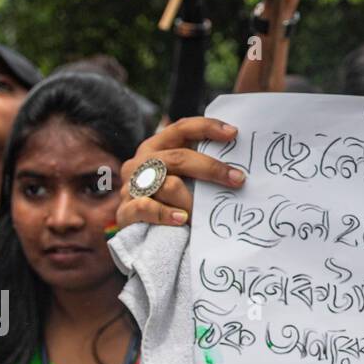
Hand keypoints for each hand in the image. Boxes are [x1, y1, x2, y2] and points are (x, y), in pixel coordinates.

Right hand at [116, 117, 244, 228]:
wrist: (144, 236)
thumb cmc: (172, 199)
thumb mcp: (184, 176)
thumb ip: (199, 166)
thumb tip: (237, 166)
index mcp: (157, 146)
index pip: (182, 128)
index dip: (207, 127)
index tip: (234, 133)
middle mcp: (141, 161)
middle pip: (179, 158)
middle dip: (212, 168)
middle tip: (238, 179)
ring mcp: (131, 185)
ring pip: (169, 185)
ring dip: (192, 200)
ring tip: (205, 212)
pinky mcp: (125, 210)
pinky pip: (148, 208)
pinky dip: (168, 214)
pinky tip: (182, 219)